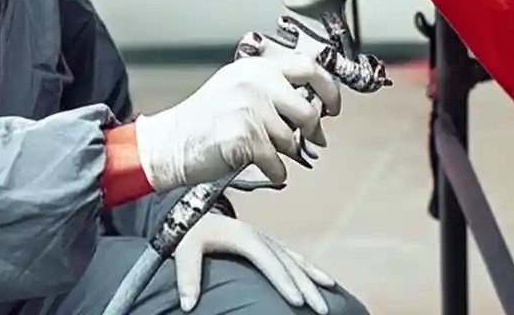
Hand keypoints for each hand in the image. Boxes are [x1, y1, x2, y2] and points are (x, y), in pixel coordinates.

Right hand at [135, 54, 341, 191]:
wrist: (169, 143)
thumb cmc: (204, 121)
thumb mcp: (237, 89)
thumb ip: (273, 90)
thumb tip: (315, 106)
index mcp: (255, 67)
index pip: (309, 67)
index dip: (330, 89)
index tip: (333, 106)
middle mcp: (253, 83)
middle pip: (308, 109)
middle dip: (313, 130)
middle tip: (313, 139)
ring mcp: (249, 109)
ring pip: (292, 140)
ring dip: (285, 153)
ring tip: (265, 153)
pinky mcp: (245, 137)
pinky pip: (278, 163)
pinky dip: (275, 172)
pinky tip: (264, 169)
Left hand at [173, 213, 336, 313]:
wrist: (193, 208)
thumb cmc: (188, 230)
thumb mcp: (183, 249)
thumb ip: (187, 275)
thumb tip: (188, 305)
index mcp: (244, 237)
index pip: (269, 263)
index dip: (284, 282)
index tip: (297, 302)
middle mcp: (260, 237)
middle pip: (289, 264)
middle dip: (307, 286)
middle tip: (321, 309)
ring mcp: (266, 239)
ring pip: (295, 260)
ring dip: (313, 277)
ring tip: (330, 292)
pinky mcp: (267, 243)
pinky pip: (294, 256)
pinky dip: (309, 267)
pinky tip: (324, 278)